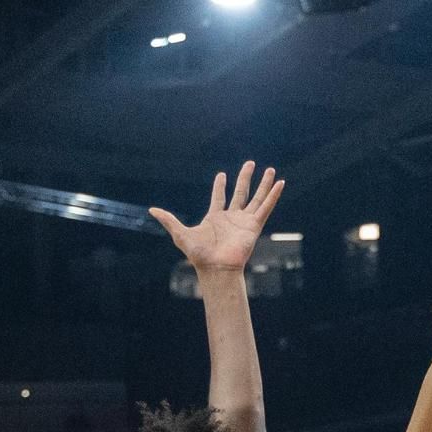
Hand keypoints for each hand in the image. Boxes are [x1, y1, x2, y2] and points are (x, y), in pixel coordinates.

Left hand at [149, 161, 285, 272]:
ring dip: (263, 184)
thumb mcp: (180, 233)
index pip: (219, 198)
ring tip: (270, 169)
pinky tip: (279, 184)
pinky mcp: (254, 226)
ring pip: (256, 197)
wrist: (216, 267)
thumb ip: (169, 220)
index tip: (222, 175)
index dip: (220, 186)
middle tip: (250, 163)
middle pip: (241, 192)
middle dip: (245, 178)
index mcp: (216, 218)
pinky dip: (273, 195)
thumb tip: (152, 210)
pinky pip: (265, 207)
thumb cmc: (199, 255)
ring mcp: (244, 221)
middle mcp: (232, 218)